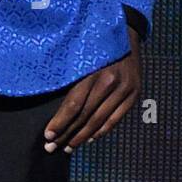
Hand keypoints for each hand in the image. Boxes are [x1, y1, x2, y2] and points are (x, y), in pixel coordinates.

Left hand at [43, 25, 141, 152]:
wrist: (127, 34)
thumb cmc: (95, 44)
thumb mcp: (80, 54)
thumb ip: (70, 77)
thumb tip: (51, 102)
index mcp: (92, 71)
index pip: (74, 104)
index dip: (60, 121)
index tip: (48, 135)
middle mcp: (109, 82)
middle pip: (85, 115)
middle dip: (67, 134)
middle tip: (52, 147)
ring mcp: (124, 89)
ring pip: (99, 121)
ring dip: (82, 137)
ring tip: (68, 147)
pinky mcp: (134, 94)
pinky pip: (115, 119)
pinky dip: (101, 131)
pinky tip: (89, 139)